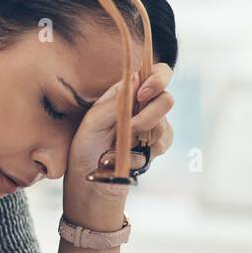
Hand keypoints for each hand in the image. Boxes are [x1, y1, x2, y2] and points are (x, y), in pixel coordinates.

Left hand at [63, 62, 175, 228]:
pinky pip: (160, 148)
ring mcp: (152, 128)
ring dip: (140, 138)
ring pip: (164, 127)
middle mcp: (143, 108)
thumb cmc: (85, 146)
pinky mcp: (154, 149)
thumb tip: (135, 78)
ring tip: (116, 148)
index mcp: (127, 93)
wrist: (88, 179)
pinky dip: (139, 156)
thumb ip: (116, 101)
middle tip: (129, 128)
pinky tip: (123, 160)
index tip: (142, 94)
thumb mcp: (93, 121)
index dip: (157, 79)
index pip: (156, 73)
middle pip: (166, 99)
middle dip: (148, 115)